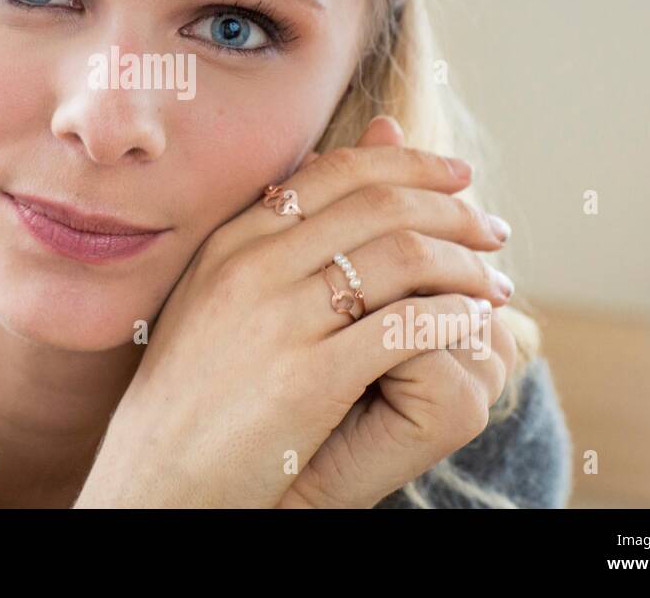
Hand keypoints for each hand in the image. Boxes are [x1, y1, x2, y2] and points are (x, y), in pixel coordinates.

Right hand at [75, 118, 512, 507]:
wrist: (156, 483)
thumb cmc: (193, 397)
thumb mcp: (218, 300)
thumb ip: (279, 238)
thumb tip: (343, 169)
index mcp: (231, 243)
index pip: (339, 171)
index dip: (411, 166)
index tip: (457, 179)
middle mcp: (250, 267)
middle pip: (381, 205)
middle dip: (454, 212)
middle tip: (494, 233)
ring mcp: (276, 320)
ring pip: (403, 257)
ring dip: (465, 266)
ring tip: (492, 288)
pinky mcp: (306, 379)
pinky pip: (407, 325)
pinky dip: (454, 317)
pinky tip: (472, 325)